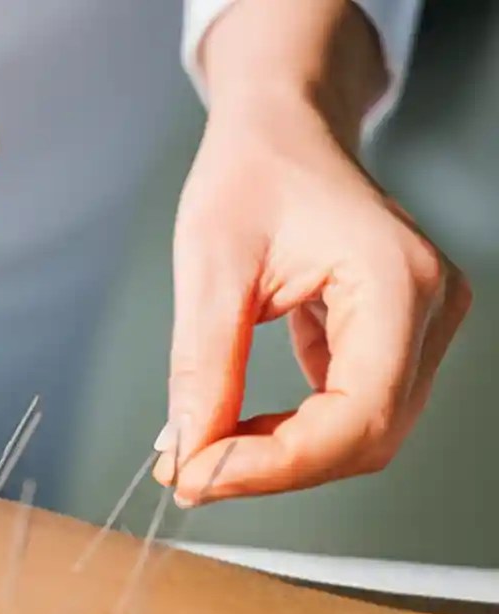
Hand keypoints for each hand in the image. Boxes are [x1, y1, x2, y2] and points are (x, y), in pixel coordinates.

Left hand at [154, 2, 471, 506]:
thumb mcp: (210, 265)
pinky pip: (351, 408)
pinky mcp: (394, 336)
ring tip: (202, 452)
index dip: (276, 464)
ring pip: (361, 433)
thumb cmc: (252, 172)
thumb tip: (187, 455)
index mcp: (397, 280)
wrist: (281, 132)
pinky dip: (291, 431)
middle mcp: (429, 307)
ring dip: (280, 456)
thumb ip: (203, 367)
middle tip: (188, 476)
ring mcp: (420, 324)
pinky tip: (235, 426)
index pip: (357, 415)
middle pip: (366, 437)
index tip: (199, 477)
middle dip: (273, 468)